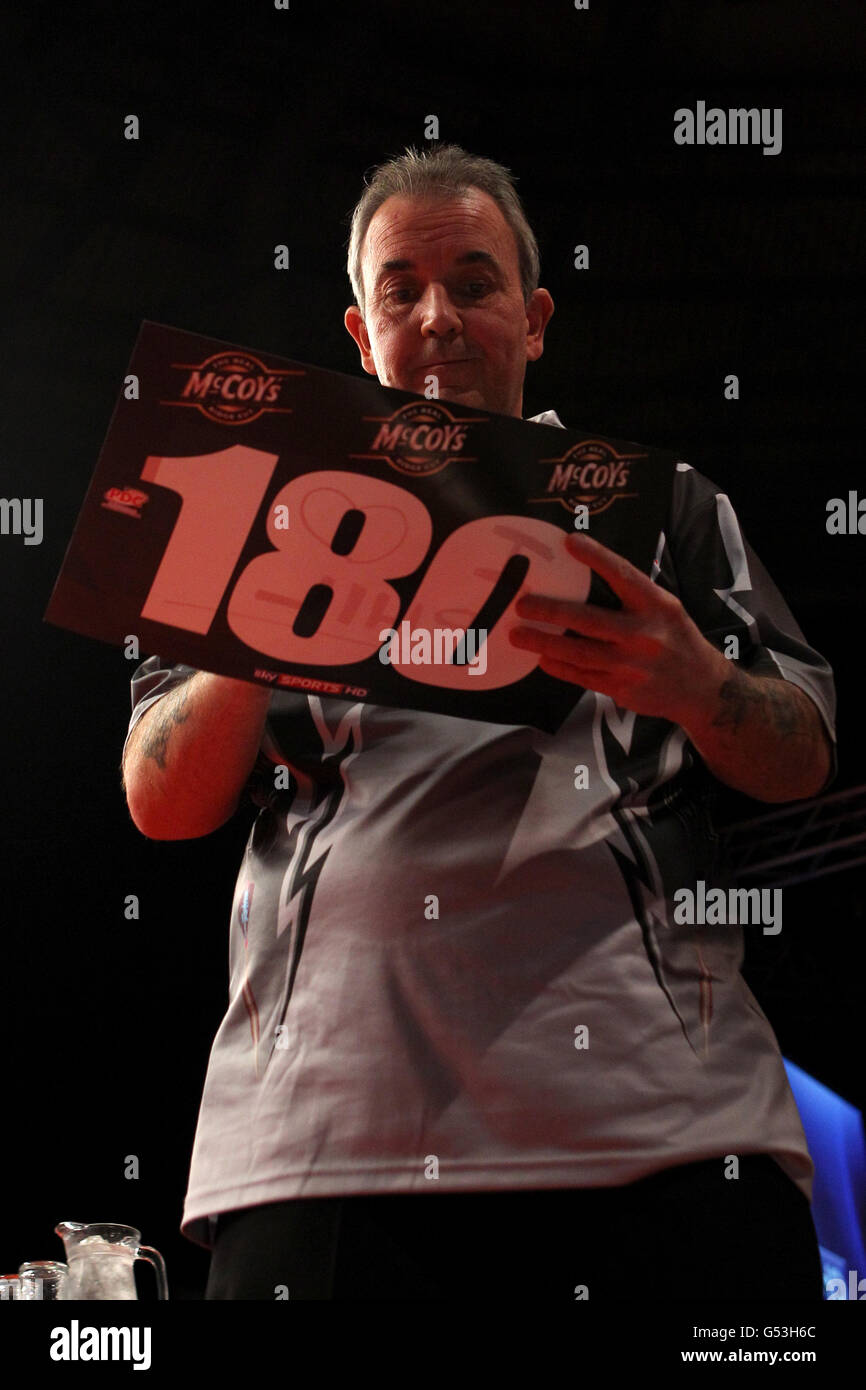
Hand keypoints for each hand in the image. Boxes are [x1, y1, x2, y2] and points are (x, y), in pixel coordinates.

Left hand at [509, 531, 727, 723]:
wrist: (701, 687)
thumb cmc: (675, 639)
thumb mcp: (665, 608)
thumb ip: (632, 594)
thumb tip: (586, 571)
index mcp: (656, 606)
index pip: (623, 575)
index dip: (596, 558)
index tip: (569, 542)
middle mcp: (644, 634)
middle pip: (588, 620)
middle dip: (550, 610)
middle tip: (522, 604)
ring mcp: (631, 665)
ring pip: (578, 653)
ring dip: (543, 642)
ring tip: (517, 634)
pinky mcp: (622, 689)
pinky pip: (582, 676)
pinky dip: (559, 667)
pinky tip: (542, 658)